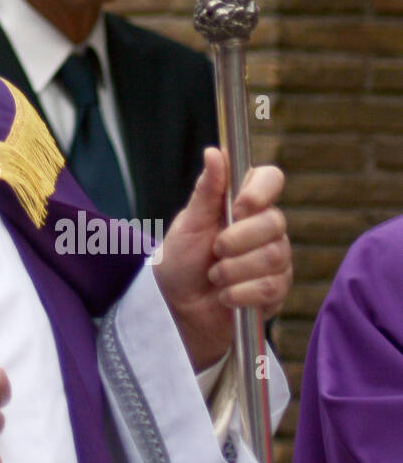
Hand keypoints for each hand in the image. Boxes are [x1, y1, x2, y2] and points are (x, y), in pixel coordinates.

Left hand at [154, 147, 291, 370]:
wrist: (183, 310)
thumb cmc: (183, 263)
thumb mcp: (187, 225)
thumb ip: (205, 192)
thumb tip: (215, 152)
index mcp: (242, 203)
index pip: (271, 179)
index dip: (261, 190)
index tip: (239, 207)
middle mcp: (266, 227)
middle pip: (275, 221)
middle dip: (238, 239)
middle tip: (215, 250)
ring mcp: (277, 258)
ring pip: (274, 256)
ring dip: (234, 270)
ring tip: (214, 276)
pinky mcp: (279, 289)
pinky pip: (272, 286)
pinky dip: (240, 292)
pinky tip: (225, 296)